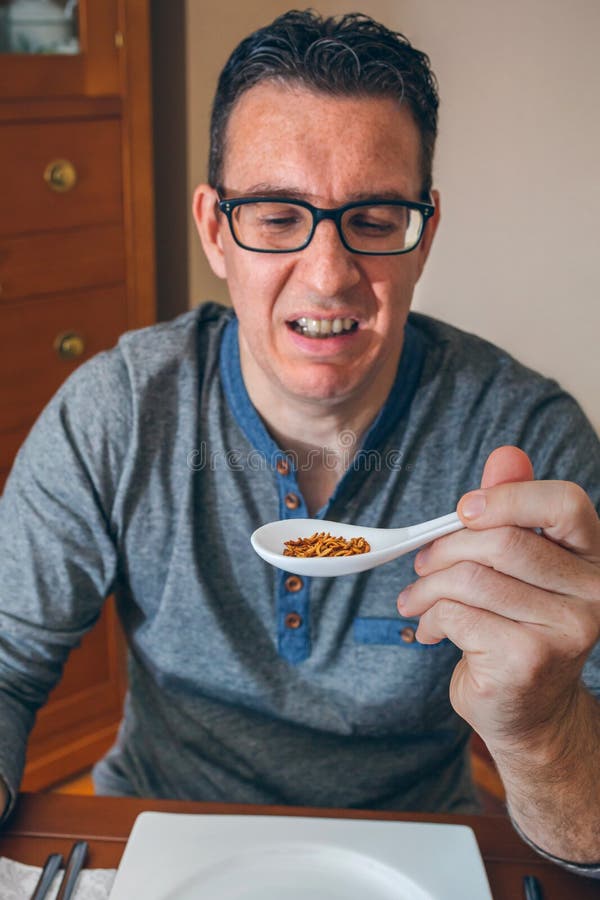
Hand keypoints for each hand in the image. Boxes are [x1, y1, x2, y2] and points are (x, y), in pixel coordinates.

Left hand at [397, 445, 599, 755]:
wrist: (531, 713)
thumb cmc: (519, 626)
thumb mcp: (520, 567)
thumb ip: (514, 510)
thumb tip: (506, 454)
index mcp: (593, 559)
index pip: (566, 504)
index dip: (509, 497)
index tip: (463, 510)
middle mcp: (593, 593)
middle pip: (503, 542)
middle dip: (446, 548)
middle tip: (422, 563)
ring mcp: (566, 630)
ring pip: (471, 579)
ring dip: (427, 587)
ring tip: (415, 600)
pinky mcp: (528, 661)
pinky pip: (458, 615)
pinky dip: (430, 617)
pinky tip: (431, 630)